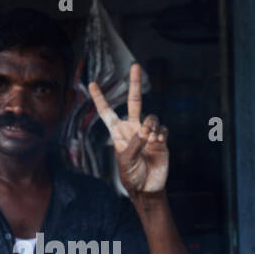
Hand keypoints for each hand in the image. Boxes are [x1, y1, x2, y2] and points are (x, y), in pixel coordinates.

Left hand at [88, 62, 168, 195]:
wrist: (148, 188)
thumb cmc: (132, 176)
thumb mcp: (126, 161)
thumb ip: (134, 143)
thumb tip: (145, 129)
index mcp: (118, 133)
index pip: (107, 112)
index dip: (100, 98)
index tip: (91, 84)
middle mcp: (133, 128)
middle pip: (135, 101)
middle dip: (134, 83)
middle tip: (135, 65)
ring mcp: (148, 133)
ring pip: (151, 116)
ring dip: (150, 126)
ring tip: (150, 139)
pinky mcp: (161, 139)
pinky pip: (162, 129)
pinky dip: (160, 134)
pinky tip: (157, 143)